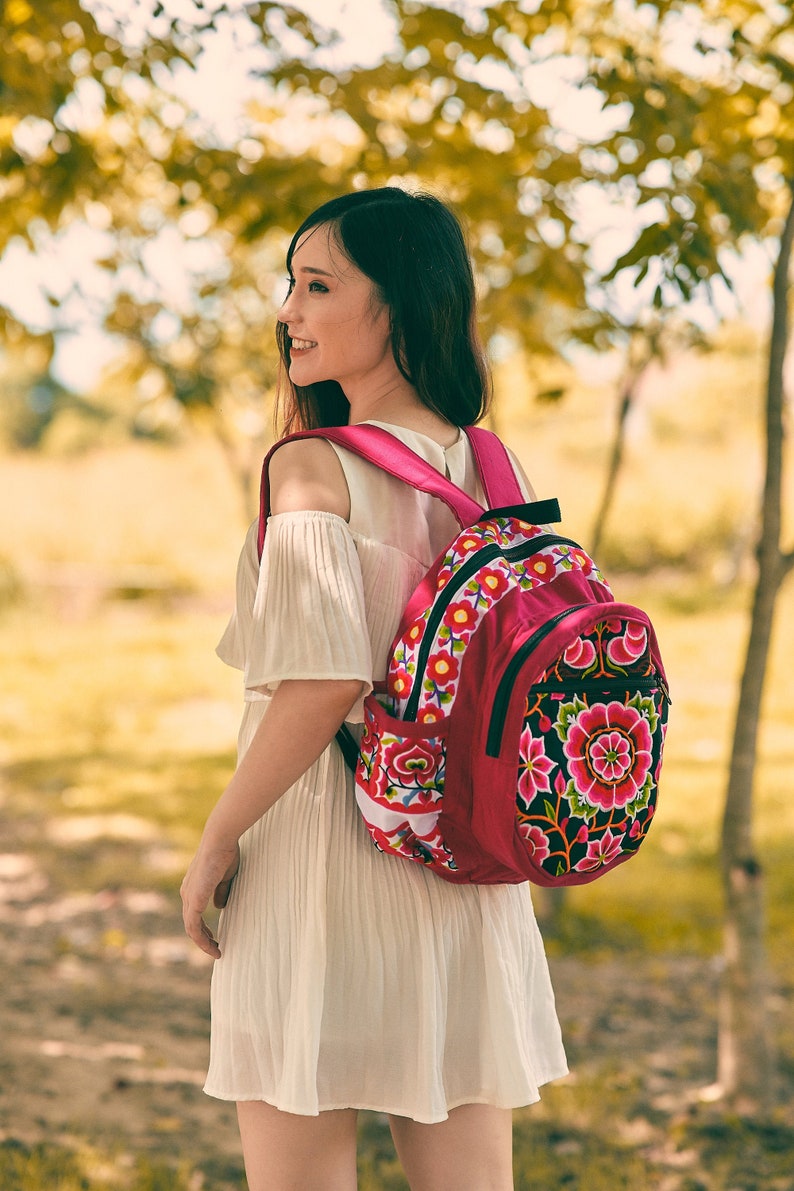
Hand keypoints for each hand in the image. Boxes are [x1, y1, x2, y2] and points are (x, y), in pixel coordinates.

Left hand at [181, 840, 239, 958]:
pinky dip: (202, 939)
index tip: (215, 937)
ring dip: (203, 942)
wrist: (219, 840)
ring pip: (191, 928)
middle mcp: (187, 893)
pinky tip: (212, 945)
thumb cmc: (225, 854)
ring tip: (216, 951)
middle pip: (191, 924)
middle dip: (203, 938)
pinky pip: (194, 926)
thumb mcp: (224, 877)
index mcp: (193, 887)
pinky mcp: (194, 900)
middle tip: (215, 948)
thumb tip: (219, 907)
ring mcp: (189, 897)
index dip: (204, 928)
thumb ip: (220, 892)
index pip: (194, 914)